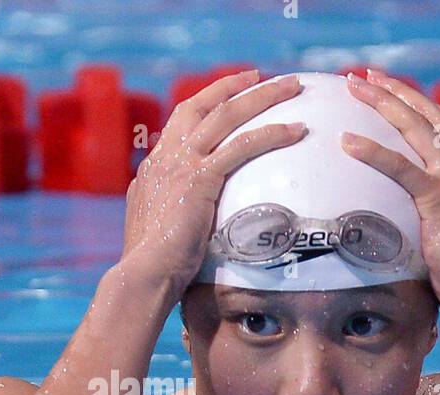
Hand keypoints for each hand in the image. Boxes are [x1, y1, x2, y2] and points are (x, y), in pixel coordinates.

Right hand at [121, 70, 306, 304]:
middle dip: (231, 86)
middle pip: (201, 106)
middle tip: (258, 75)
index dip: (205, 104)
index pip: (181, 123)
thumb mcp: (156, 229)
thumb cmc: (152, 267)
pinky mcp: (200, 179)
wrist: (143, 274)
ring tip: (291, 86)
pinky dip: (271, 133)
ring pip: (226, 116)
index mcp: (154, 168)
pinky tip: (296, 130)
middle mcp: (165, 158)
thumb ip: (166, 211)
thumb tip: (180, 215)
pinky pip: (242, 145)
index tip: (226, 96)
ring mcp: (182, 165)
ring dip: (262, 96)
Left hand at [340, 70, 439, 330]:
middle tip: (365, 76)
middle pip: (428, 116)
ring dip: (382, 103)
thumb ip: (432, 223)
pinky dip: (371, 151)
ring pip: (415, 128)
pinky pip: (399, 167)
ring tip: (352, 86)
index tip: (390, 91)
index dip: (416, 107)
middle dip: (396, 91)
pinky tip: (345, 140)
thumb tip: (401, 230)